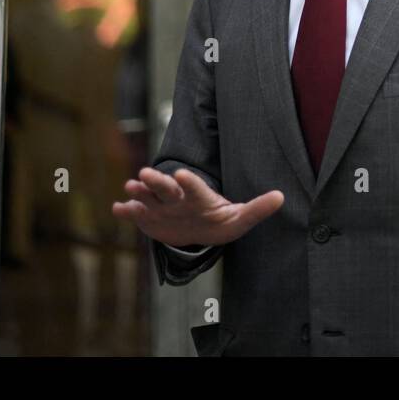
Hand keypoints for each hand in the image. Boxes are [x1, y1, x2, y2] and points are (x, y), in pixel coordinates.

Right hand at [111, 167, 282, 247]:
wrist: (198, 226)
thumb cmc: (220, 220)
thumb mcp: (240, 218)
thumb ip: (258, 209)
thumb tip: (281, 197)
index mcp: (200, 196)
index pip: (195, 187)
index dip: (189, 181)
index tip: (181, 173)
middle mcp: (178, 198)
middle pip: (166, 187)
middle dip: (156, 181)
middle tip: (144, 174)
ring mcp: (162, 207)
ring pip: (149, 196)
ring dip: (139, 192)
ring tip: (130, 187)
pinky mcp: (149, 218)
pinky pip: (135, 213)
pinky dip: (126, 211)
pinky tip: (117, 208)